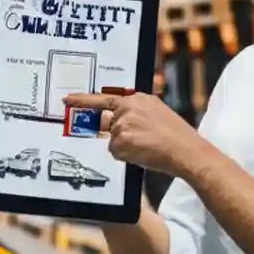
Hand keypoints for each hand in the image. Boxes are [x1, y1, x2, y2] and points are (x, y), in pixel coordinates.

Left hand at [63, 92, 209, 177]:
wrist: (185, 150)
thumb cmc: (177, 135)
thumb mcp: (158, 112)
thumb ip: (139, 112)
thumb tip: (124, 120)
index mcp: (137, 99)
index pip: (105, 97)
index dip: (83, 99)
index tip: (68, 99)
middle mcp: (127, 108)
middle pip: (109, 123)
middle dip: (118, 134)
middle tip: (140, 140)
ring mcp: (122, 124)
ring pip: (113, 139)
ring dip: (126, 146)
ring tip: (148, 146)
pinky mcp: (120, 141)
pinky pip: (115, 151)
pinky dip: (126, 156)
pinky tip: (143, 153)